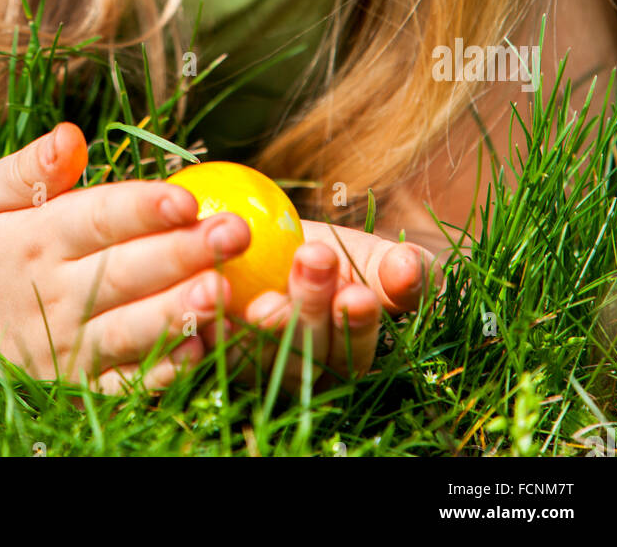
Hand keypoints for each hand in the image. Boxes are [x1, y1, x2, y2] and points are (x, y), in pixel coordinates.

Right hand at [0, 122, 253, 392]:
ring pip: (131, 332)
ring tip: (224, 291)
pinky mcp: (81, 387)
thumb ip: (30, 168)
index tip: (186, 198)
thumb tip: (70, 134)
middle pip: (125, 273)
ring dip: (178, 313)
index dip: (142, 209)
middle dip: (183, 253)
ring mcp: (69, 347)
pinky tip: (202, 345)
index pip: (96, 219)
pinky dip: (163, 370)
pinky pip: (126, 383)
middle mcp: (55, 295)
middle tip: (234, 232)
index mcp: (38, 239)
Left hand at [198, 220, 444, 391]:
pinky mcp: (214, 349)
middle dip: (310, 306)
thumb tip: (408, 267)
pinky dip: (210, 327)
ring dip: (263, 325)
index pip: (356, 347)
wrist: (281, 246)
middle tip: (313, 259)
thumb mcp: (378, 258)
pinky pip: (209, 345)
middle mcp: (302, 371)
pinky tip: (209, 299)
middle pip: (306, 351)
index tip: (356, 294)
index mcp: (349, 355)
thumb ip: (403, 269)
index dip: (355, 323)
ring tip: (266, 295)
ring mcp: (255, 363)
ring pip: (259, 353)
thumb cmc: (342, 258)